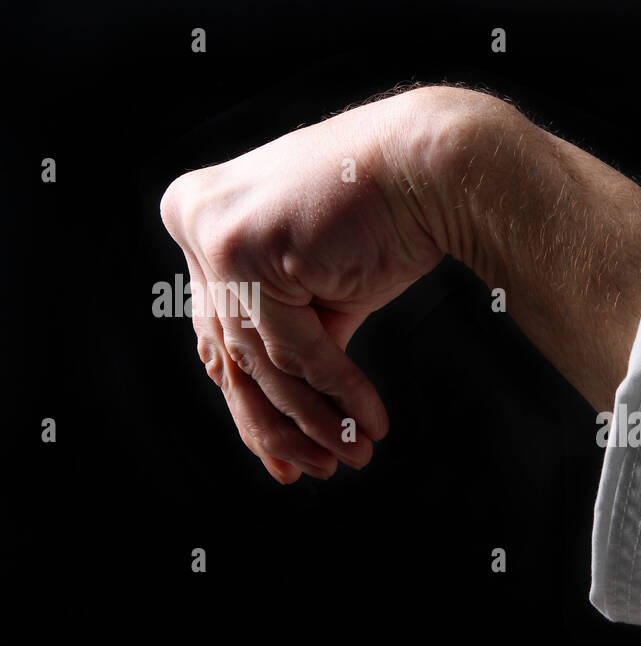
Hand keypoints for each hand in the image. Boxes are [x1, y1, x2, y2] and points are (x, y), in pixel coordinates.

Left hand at [161, 85, 640, 481]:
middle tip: (319, 470)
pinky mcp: (243, 249)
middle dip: (282, 426)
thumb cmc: (388, 218)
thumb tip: (283, 416)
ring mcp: (212, 232)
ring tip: (354, 456)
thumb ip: (292, 336)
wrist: (434, 167)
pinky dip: (338, 394)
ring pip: (266, 362)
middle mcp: (194, 222)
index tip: (289, 462)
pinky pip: (296, 351)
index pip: (220, 335)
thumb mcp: (322, 287)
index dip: (256, 410)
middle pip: (235, 354)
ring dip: (316, 420)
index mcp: (202, 219)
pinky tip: (371, 424)